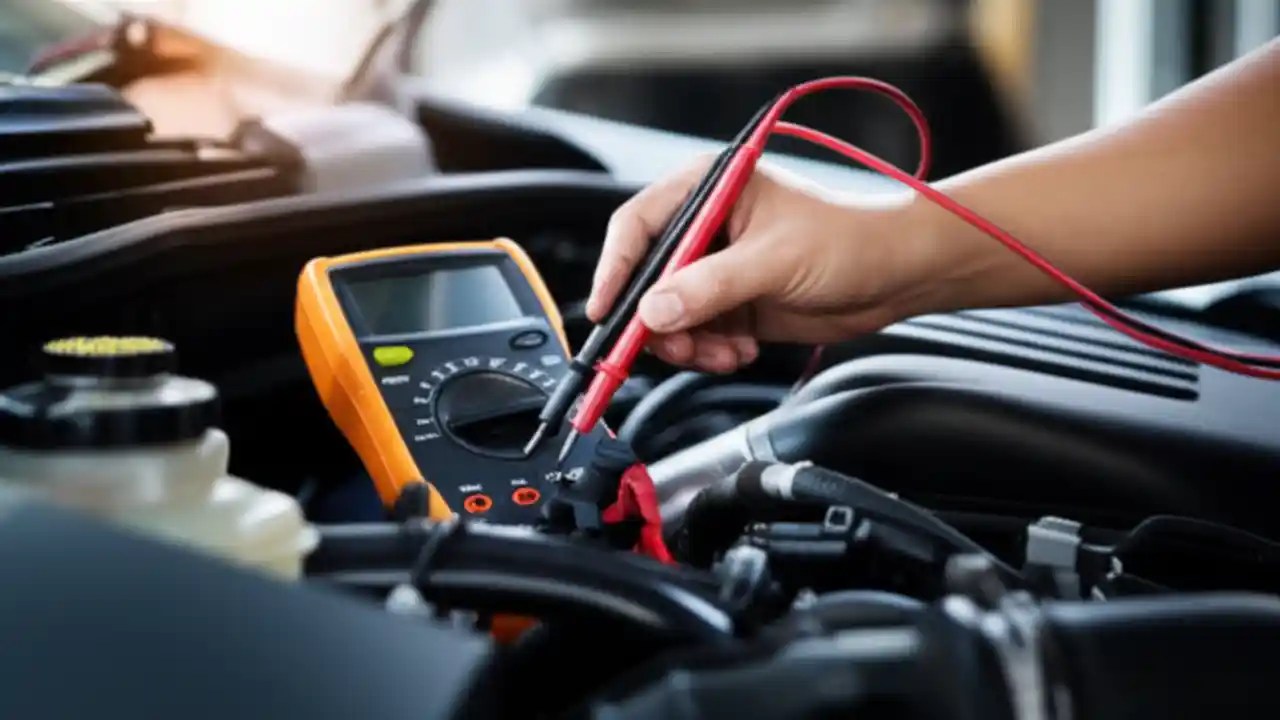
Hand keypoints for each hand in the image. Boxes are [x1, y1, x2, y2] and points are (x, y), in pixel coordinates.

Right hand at [587, 157, 935, 372]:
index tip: (606, 309)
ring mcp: (717, 268)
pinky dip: (709, 351)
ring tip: (722, 351)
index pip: (638, 225)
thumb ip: (710, 286)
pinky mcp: (731, 303)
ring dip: (687, 342)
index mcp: (709, 190)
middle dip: (655, 320)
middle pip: (647, 278)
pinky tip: (739, 351)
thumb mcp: (774, 260)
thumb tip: (654, 311)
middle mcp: (706, 227)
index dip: (616, 268)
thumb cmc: (849, 240)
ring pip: (668, 315)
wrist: (897, 274)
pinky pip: (696, 334)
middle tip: (670, 346)